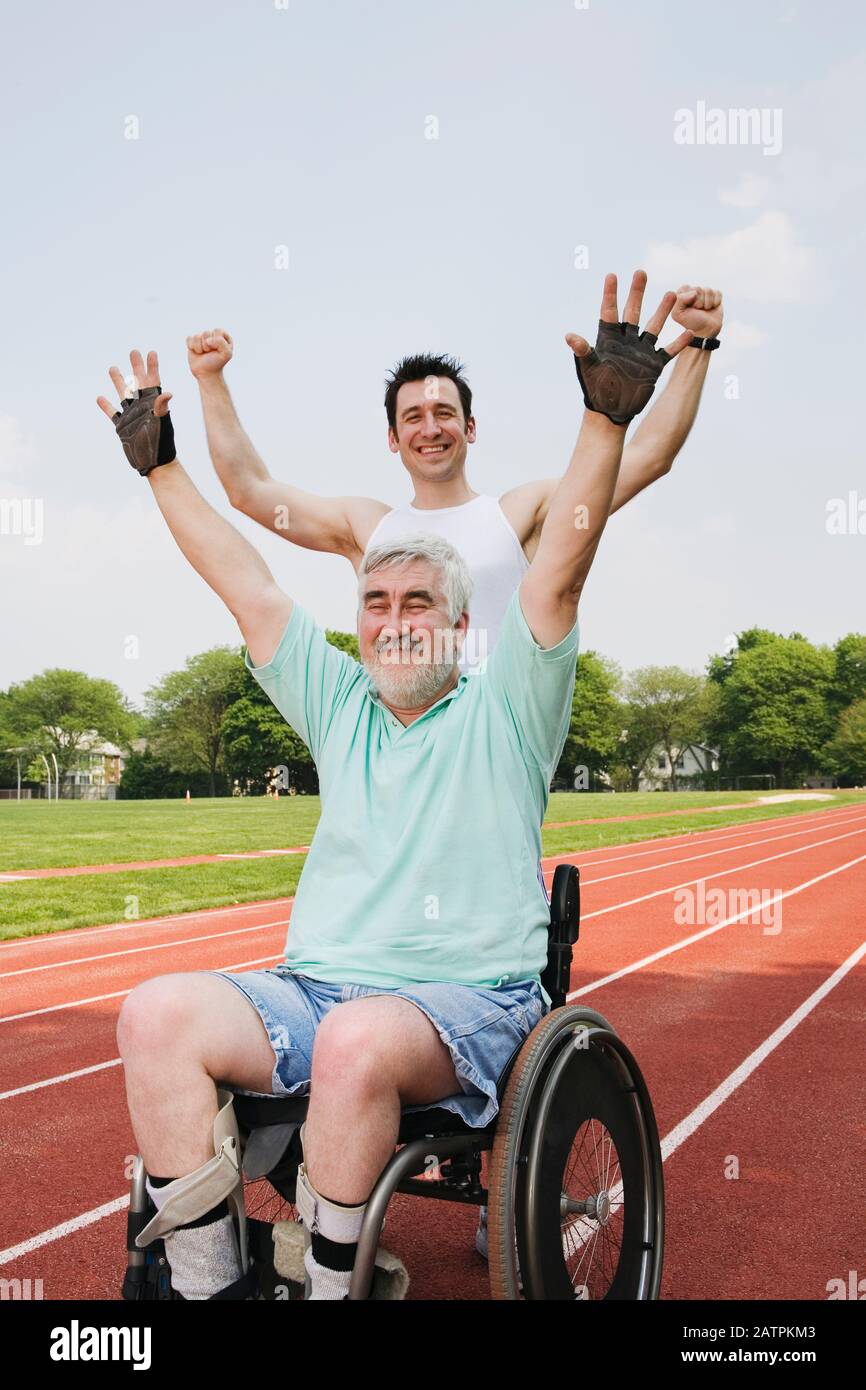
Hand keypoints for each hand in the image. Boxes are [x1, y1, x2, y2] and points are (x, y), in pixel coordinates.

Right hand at [96, 349, 175, 475]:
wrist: (154, 462)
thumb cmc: (162, 444)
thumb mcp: (162, 423)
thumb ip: (161, 408)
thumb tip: (167, 393)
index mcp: (154, 404)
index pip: (153, 381)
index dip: (152, 367)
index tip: (151, 352)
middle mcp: (142, 407)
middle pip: (137, 382)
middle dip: (136, 367)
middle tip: (134, 352)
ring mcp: (131, 416)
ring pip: (123, 394)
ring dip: (119, 381)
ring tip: (113, 368)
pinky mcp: (122, 427)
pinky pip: (112, 413)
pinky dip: (106, 406)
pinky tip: (100, 397)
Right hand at [187, 328, 233, 379]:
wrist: (206, 373)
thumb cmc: (217, 363)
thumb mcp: (226, 354)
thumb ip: (221, 343)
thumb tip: (207, 340)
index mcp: (223, 336)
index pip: (218, 331)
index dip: (216, 341)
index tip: (217, 350)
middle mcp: (212, 335)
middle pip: (206, 333)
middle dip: (207, 346)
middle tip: (209, 353)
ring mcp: (202, 337)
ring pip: (196, 336)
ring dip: (199, 348)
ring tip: (203, 353)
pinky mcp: (192, 341)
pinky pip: (189, 338)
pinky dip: (192, 347)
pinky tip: (196, 352)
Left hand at [566, 271, 693, 424]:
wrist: (610, 410)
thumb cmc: (595, 389)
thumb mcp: (588, 369)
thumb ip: (583, 351)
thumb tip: (569, 336)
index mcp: (608, 339)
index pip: (609, 312)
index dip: (610, 294)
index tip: (611, 275)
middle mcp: (626, 341)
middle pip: (632, 311)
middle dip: (636, 293)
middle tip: (640, 272)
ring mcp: (641, 351)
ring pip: (654, 326)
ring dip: (662, 311)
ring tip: (672, 293)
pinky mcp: (654, 365)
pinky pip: (669, 351)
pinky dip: (679, 343)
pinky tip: (690, 331)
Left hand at [671, 284, 722, 338]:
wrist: (706, 331)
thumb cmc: (690, 323)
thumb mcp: (678, 314)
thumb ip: (679, 300)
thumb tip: (694, 292)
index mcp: (682, 293)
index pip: (686, 287)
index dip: (688, 299)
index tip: (689, 308)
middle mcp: (693, 291)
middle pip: (698, 289)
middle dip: (698, 302)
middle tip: (697, 310)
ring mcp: (705, 292)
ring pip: (708, 290)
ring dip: (707, 303)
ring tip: (704, 310)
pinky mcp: (715, 295)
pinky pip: (718, 293)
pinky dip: (716, 302)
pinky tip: (712, 308)